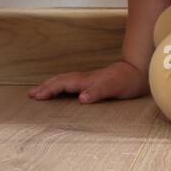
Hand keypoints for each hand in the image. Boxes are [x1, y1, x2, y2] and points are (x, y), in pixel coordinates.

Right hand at [28, 60, 149, 103]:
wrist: (140, 72)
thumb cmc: (127, 82)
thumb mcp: (114, 88)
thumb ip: (98, 92)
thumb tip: (81, 98)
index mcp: (86, 81)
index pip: (62, 85)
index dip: (49, 90)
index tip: (35, 96)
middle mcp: (85, 78)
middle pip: (60, 80)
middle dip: (45, 87)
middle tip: (31, 95)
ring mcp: (89, 79)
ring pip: (65, 80)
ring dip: (51, 85)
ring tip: (40, 91)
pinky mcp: (94, 81)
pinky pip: (72, 83)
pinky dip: (62, 86)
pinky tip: (63, 91)